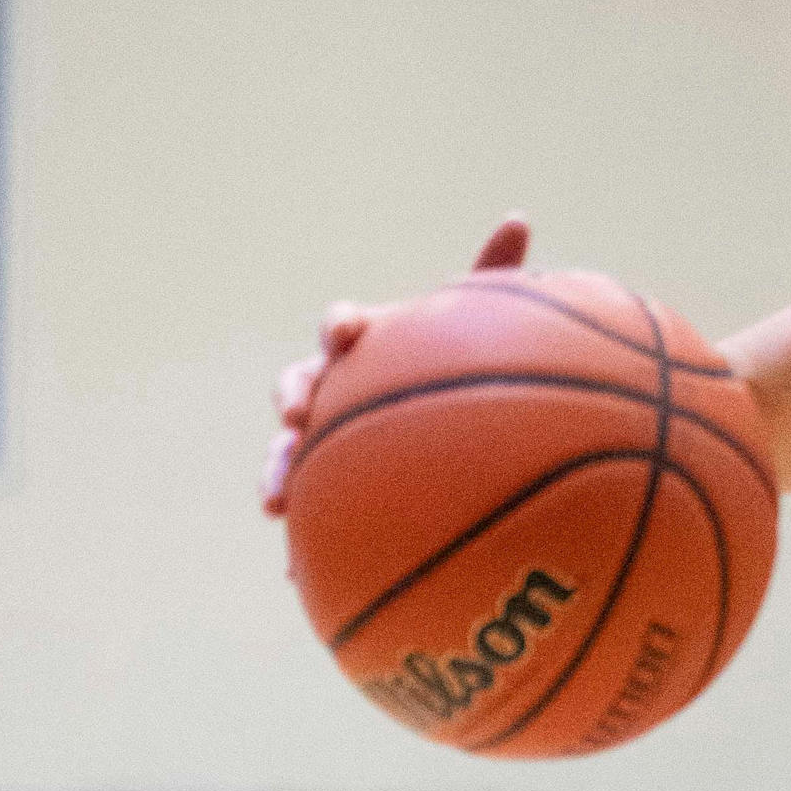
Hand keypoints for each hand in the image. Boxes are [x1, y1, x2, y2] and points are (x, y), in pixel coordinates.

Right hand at [260, 213, 530, 512]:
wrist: (441, 424)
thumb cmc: (451, 365)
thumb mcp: (473, 326)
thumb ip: (490, 276)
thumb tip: (516, 217)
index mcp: (363, 343)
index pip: (342, 325)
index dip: (340, 327)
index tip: (347, 334)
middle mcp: (332, 385)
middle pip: (298, 383)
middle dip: (291, 397)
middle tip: (296, 415)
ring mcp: (321, 436)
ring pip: (285, 451)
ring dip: (276, 472)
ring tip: (274, 504)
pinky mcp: (323, 486)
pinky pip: (307, 511)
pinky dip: (302, 538)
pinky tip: (298, 574)